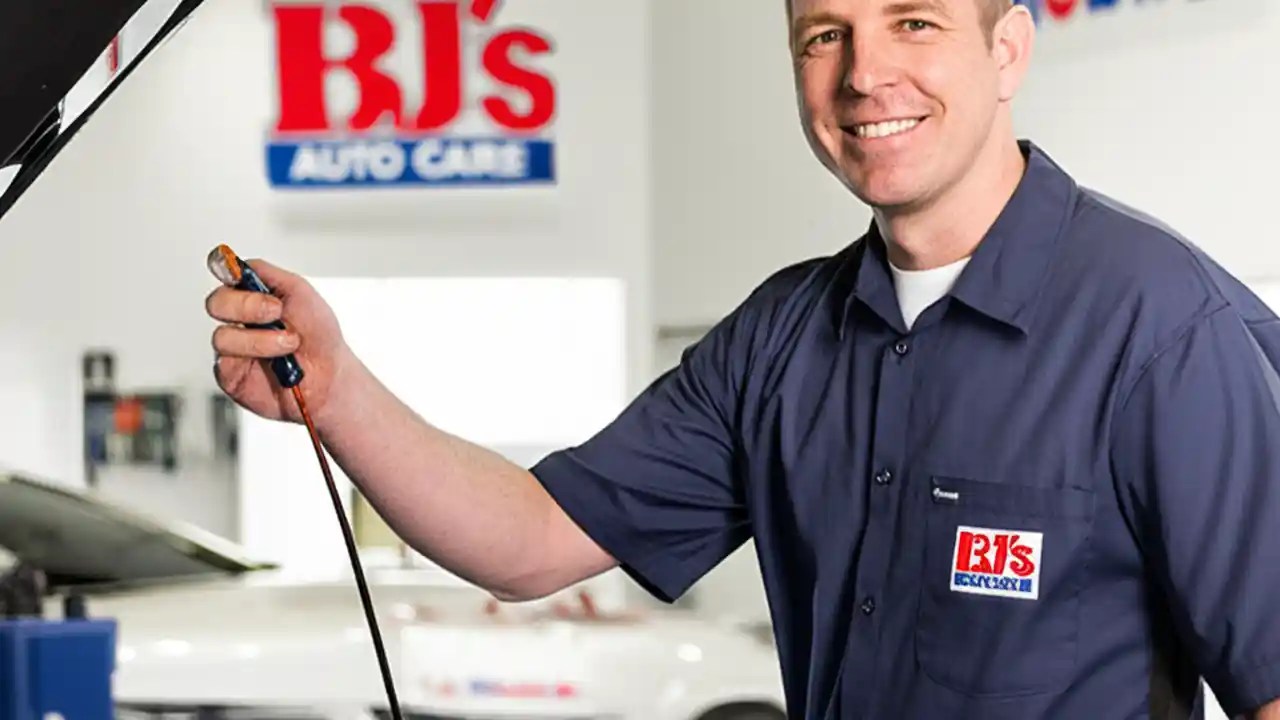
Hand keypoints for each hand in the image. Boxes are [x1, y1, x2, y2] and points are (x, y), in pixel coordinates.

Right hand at [205, 256, 352, 425]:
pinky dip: (258, 355)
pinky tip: (278, 359)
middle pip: (217, 302)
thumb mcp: (301, 292)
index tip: (236, 273)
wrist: (330, 375)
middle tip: (277, 312)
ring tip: (289, 344)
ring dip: (260, 339)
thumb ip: (268, 275)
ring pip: (222, 335)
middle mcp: (239, 318)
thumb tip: (239, 264)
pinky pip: (226, 360)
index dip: (223, 268)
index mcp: (254, 294)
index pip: (225, 274)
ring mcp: (234, 345)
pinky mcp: (230, 372)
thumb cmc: (319, 337)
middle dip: (247, 306)